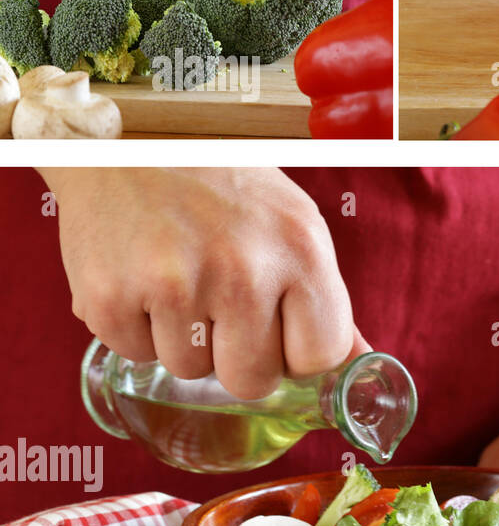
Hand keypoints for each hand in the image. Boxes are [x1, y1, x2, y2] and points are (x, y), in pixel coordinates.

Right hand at [45, 168, 363, 399]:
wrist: (126, 144)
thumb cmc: (221, 189)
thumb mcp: (292, 225)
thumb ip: (324, 298)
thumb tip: (362, 362)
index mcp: (300, 250)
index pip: (320, 355)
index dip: (297, 355)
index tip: (279, 334)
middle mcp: (244, 269)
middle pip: (253, 380)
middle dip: (237, 359)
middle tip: (221, 310)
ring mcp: (174, 284)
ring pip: (190, 371)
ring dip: (183, 340)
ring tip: (178, 281)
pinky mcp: (109, 296)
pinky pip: (135, 354)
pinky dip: (136, 329)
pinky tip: (141, 280)